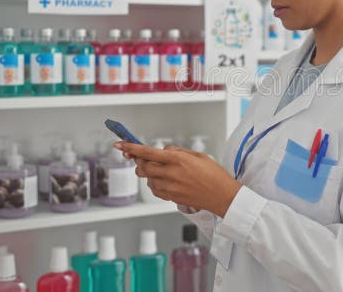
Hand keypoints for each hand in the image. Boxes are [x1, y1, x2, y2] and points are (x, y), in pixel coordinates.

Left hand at [113, 142, 241, 217]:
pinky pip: (154, 189)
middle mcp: (171, 173)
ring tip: (161, 170)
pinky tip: (164, 181)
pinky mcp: (171, 197)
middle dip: (139, 162)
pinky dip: (155, 184)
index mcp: (177, 159)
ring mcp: (170, 187)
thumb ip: (177, 152)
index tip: (120, 145)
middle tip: (141, 159)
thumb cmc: (214, 174)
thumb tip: (163, 151)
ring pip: (147, 179)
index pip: (147, 152)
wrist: (222, 195)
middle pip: (143, 167)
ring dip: (149, 173)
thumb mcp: (197, 156)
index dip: (131, 148)